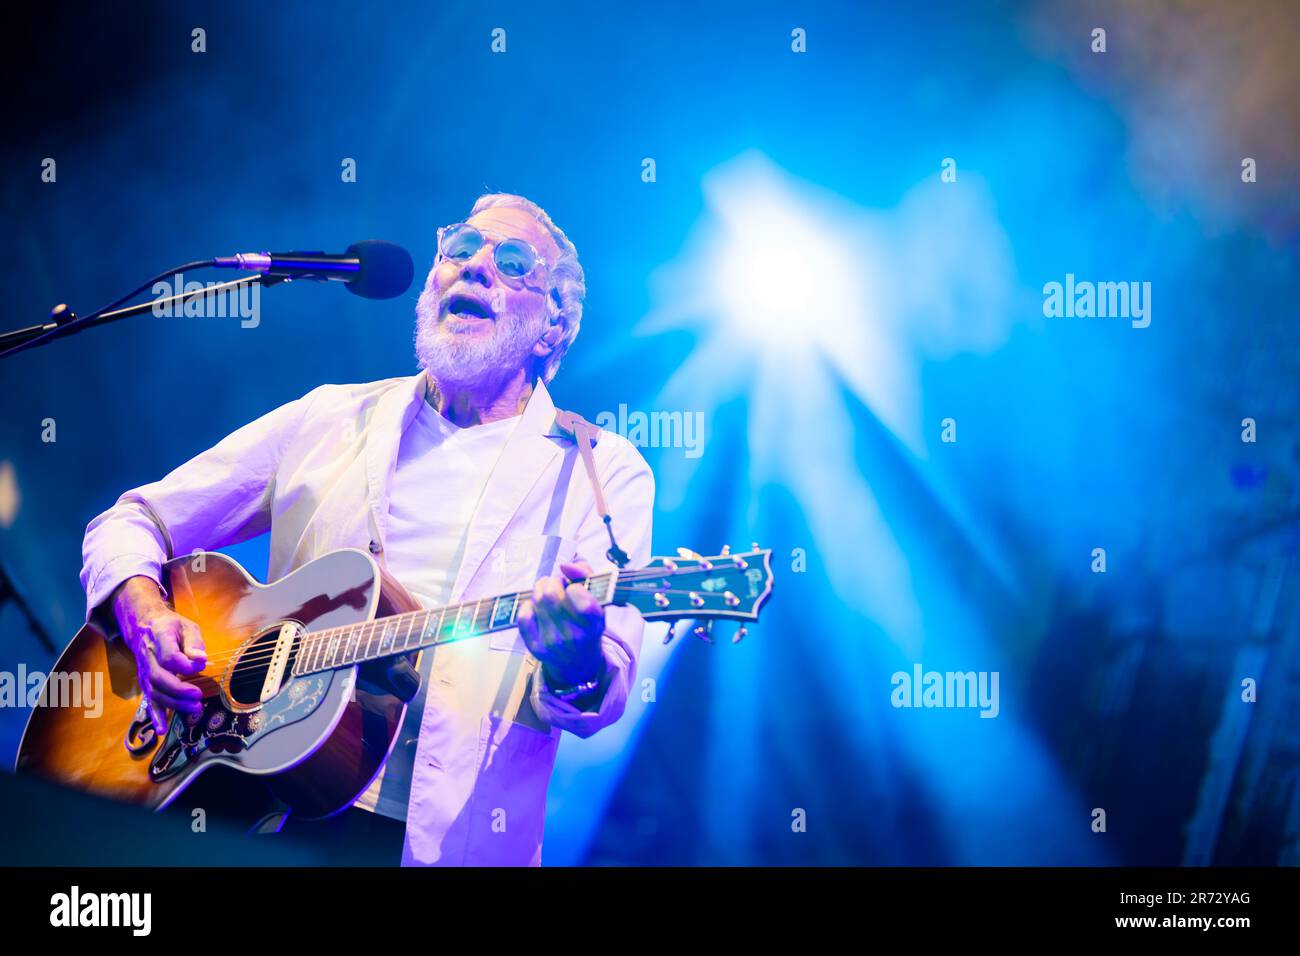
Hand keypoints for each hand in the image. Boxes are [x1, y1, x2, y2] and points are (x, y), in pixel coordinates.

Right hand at [112, 576, 206, 734]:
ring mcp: (144, 671)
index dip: (184, 665)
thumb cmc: (171, 626)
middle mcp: (148, 657)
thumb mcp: (187, 626)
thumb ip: (195, 642)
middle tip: (198, 695)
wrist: (143, 626)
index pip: (169, 656)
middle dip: (179, 689)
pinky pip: (148, 700)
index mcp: (160, 638)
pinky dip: (155, 716)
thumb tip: (201, 660)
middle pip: (159, 677)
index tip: (200, 667)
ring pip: (154, 691)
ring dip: (173, 703)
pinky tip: (162, 730)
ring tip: (195, 708)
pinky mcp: (145, 682)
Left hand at [516, 559, 606, 691]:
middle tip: (557, 584)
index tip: (574, 588)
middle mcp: (573, 636)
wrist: (578, 662)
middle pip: (550, 595)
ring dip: (540, 589)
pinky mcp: (535, 646)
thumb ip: (586, 575)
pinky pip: (523, 615)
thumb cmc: (588, 625)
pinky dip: (529, 605)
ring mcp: (552, 643)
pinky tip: (538, 608)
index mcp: (594, 624)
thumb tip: (565, 565)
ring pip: (536, 601)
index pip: (583, 602)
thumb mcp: (597, 601)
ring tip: (548, 593)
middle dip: (552, 581)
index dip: (575, 587)